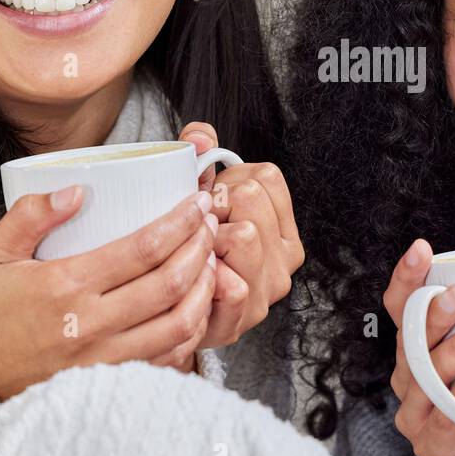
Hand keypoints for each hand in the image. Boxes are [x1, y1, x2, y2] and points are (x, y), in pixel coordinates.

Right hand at [0, 188, 216, 400]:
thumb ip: (31, 215)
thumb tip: (78, 189)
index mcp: (64, 286)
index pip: (143, 248)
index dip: (180, 222)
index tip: (196, 202)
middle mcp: (90, 325)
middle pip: (170, 284)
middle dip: (201, 248)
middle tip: (210, 224)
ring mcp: (102, 359)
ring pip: (177, 325)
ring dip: (204, 290)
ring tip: (210, 262)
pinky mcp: (107, 382)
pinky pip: (165, 358)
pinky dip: (189, 331)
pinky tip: (194, 306)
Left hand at [178, 122, 303, 348]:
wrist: (167, 309)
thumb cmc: (186, 248)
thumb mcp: (195, 196)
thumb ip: (199, 156)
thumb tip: (200, 138)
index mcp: (283, 222)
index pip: (266, 176)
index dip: (229, 181)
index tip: (213, 201)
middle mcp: (287, 256)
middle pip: (252, 198)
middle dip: (215, 206)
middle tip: (199, 229)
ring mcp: (270, 288)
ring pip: (245, 235)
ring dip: (208, 239)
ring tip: (195, 252)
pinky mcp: (247, 317)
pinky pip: (233, 284)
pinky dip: (208, 276)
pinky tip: (194, 277)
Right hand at [383, 238, 454, 455]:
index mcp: (422, 353)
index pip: (403, 309)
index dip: (407, 278)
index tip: (423, 249)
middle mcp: (411, 382)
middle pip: (410, 340)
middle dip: (435, 313)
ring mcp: (418, 418)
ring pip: (428, 377)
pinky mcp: (434, 449)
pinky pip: (446, 416)